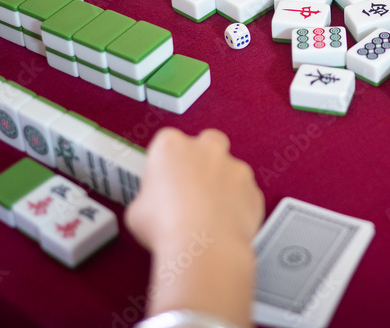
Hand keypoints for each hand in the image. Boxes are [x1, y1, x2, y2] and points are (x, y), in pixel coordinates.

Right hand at [126, 128, 263, 324]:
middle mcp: (206, 150)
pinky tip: (224, 224)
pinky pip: (245, 194)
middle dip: (202, 159)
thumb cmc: (167, 227)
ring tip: (208, 213)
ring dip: (222, 184)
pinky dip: (238, 205)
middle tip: (191, 186)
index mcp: (171, 146)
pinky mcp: (253, 190)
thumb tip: (152, 208)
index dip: (165, 164)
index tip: (162, 181)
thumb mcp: (136, 212)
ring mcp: (234, 168)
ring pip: (230, 169)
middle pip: (207, 142)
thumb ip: (149, 199)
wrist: (203, 247)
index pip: (167, 142)